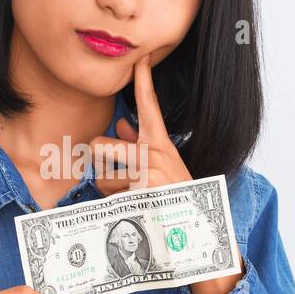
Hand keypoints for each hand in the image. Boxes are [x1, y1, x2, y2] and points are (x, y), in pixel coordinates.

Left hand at [89, 55, 242, 293]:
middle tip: (119, 180)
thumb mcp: (163, 167)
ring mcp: (145, 174)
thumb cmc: (176, 198)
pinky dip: (113, 209)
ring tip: (131, 200)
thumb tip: (121, 123)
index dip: (144, 80)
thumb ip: (139, 144)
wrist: (195, 235)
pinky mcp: (138, 195)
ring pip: (99, 177)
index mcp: (160, 144)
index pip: (150, 106)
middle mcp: (153, 154)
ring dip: (106, 192)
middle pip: (99, 146)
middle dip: (100, 165)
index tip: (141, 58)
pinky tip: (134, 213)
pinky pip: (106, 198)